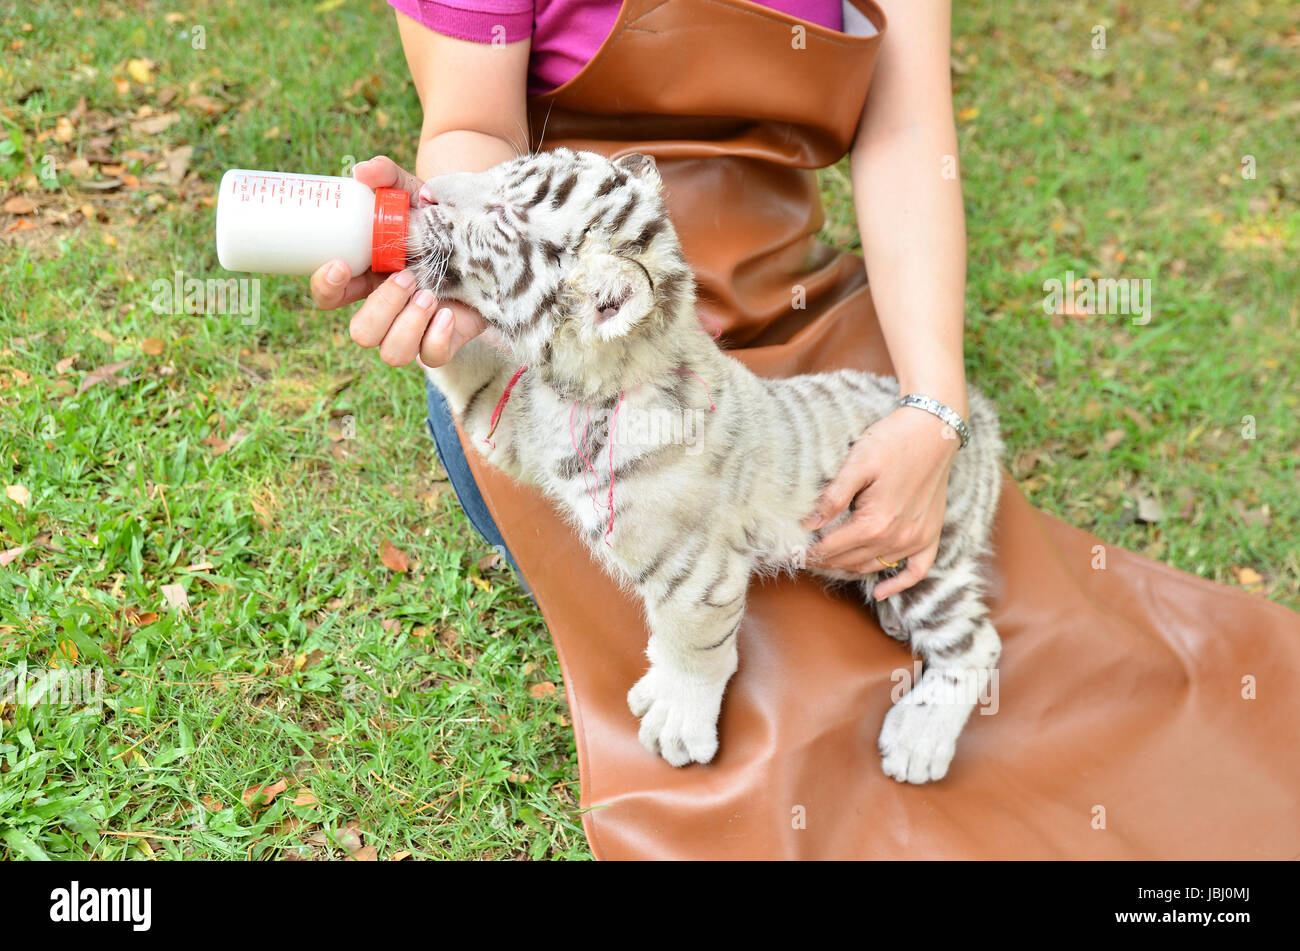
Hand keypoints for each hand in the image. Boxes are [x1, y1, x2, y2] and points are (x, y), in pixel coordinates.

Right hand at [308, 155, 486, 367]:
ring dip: (407, 325)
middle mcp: (388, 308)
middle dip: (381, 308)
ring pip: (392, 352)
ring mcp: (416, 327)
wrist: (486, 235)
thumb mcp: (411, 191)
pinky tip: (449, 313)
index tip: (342, 264)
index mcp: (367, 276)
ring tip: (430, 295)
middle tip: (406, 277)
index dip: (326, 286)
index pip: (329, 295)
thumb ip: (386, 176)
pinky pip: (433, 358)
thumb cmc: (437, 215)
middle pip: (360, 332)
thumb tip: (362, 172)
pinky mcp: (448, 338)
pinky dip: (438, 339)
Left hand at [802, 406, 960, 599]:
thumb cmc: (892, 441)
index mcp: (874, 523)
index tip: (788, 552)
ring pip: (873, 566)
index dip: (807, 551)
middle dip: (822, 560)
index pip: (830, 548)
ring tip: (826, 560)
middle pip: (848, 561)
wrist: (934, 431)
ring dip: (847, 567)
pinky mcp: (931, 536)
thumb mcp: (856, 463)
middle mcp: (896, 538)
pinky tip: (880, 593)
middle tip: (801, 555)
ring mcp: (916, 540)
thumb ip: (832, 497)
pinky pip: (916, 571)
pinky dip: (898, 584)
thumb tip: (807, 524)